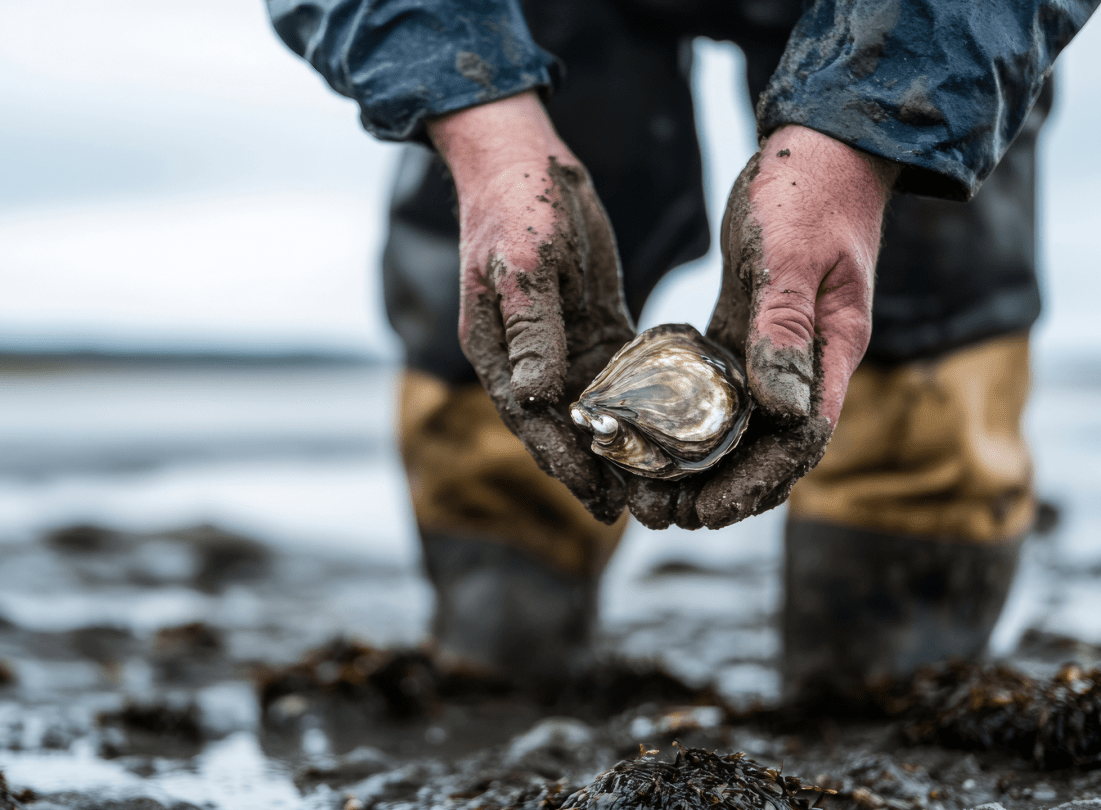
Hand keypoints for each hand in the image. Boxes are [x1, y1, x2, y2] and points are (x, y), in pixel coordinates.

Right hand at [427, 91, 634, 523]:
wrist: (525, 158)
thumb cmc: (516, 207)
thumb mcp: (524, 267)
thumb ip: (532, 332)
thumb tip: (537, 400)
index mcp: (498, 352)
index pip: (531, 422)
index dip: (565, 463)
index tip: (600, 500)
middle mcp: (526, 359)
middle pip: (564, 430)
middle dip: (599, 472)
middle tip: (641, 513)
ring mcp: (559, 345)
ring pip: (595, 412)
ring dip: (624, 449)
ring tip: (662, 490)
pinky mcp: (591, 326)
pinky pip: (619, 377)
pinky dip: (640, 408)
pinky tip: (670, 434)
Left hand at [627, 125, 899, 529]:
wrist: (823, 145)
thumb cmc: (810, 191)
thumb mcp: (791, 257)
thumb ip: (785, 330)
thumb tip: (780, 413)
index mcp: (830, 351)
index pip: (799, 441)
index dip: (756, 483)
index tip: (709, 510)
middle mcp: (807, 361)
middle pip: (766, 447)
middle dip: (720, 487)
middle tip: (662, 515)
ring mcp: (778, 347)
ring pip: (740, 424)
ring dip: (700, 462)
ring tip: (650, 492)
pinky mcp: (749, 328)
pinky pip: (719, 388)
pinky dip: (690, 418)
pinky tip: (651, 438)